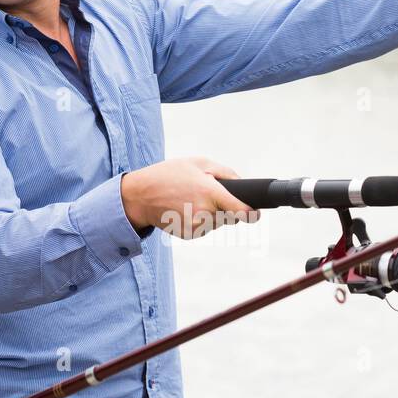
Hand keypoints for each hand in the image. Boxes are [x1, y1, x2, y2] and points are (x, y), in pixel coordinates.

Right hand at [120, 156, 260, 238]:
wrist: (141, 195)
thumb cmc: (169, 175)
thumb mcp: (198, 163)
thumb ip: (225, 172)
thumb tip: (243, 184)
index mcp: (210, 193)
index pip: (241, 211)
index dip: (252, 214)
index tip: (256, 214)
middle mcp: (204, 213)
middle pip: (231, 217)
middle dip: (227, 208)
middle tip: (209, 195)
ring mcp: (196, 227)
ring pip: (218, 223)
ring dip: (212, 214)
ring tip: (193, 200)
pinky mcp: (190, 235)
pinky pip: (205, 228)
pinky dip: (201, 220)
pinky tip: (186, 209)